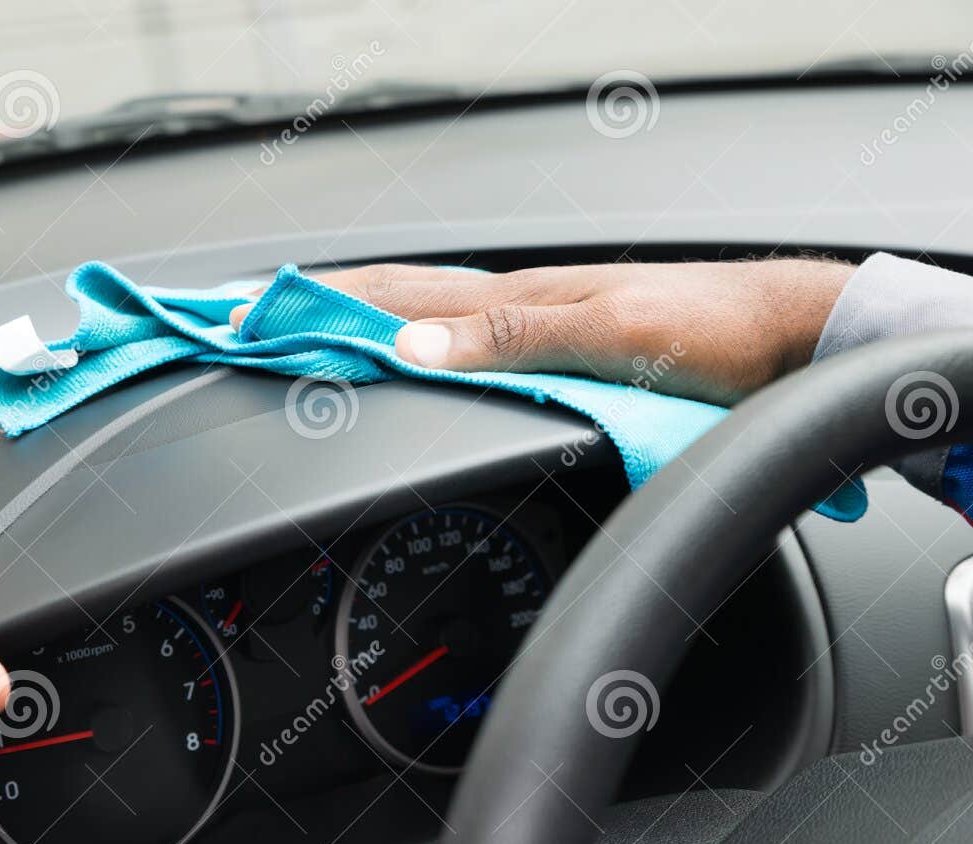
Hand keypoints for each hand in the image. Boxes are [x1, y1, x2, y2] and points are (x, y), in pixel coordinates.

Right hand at [234, 259, 854, 407]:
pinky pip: (460, 341)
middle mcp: (514, 306)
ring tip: (304, 324)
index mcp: (513, 298)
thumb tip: (409, 348)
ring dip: (356, 318)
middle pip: (394, 300)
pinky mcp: (556, 345)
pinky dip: (409, 340)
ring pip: (422, 317)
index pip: (390, 298)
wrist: (791, 339)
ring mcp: (532, 322)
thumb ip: (512, 338)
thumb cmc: (714, 332)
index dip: (318, 306)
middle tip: (249, 317)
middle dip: (318, 307)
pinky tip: (404, 349)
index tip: (249, 315)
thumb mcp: (611, 333)